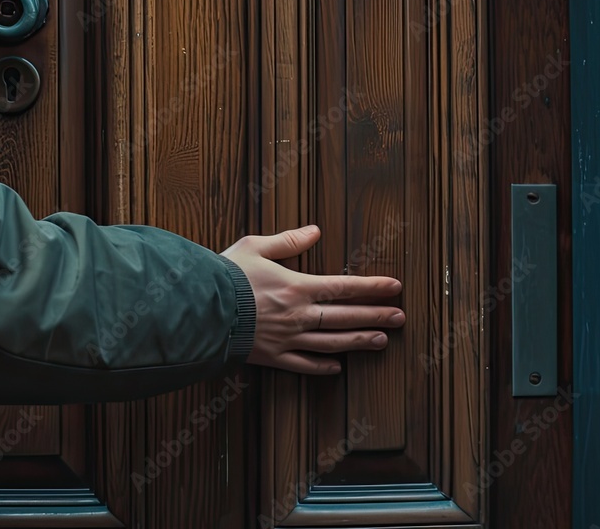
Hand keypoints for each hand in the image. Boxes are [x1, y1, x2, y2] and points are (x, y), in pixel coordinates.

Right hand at [221, 225, 404, 374]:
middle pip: (346, 317)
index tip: (396, 287)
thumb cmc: (225, 276)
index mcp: (297, 287)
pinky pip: (303, 365)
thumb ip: (288, 240)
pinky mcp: (272, 357)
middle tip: (400, 318)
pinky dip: (322, 367)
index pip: (345, 286)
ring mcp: (287, 339)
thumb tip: (315, 231)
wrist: (199, 310)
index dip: (373, 287)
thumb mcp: (255, 246)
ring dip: (358, 341)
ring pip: (332, 343)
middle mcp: (299, 315)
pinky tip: (338, 368)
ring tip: (381, 341)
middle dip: (376, 316)